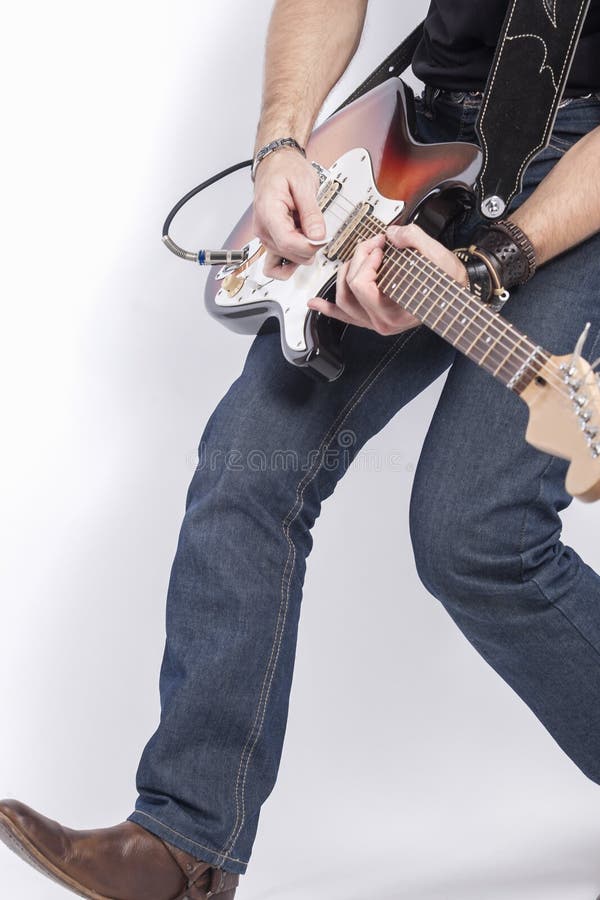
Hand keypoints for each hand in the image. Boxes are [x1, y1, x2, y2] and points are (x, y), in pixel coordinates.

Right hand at [252, 149, 324, 279]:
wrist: (276, 164)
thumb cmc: (286, 169)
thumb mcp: (304, 184)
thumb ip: (311, 213)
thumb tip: (317, 237)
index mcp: (268, 212)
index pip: (287, 243)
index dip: (309, 245)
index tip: (322, 237)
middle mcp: (263, 229)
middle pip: (289, 254)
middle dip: (309, 247)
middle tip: (318, 228)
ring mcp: (266, 236)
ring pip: (287, 259)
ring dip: (303, 249)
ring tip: (307, 228)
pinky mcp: (271, 239)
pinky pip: (281, 260)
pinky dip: (295, 256)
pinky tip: (303, 244)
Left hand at [307, 223, 468, 334]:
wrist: (457, 296)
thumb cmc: (449, 282)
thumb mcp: (437, 257)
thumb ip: (414, 239)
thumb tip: (392, 234)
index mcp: (395, 311)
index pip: (362, 286)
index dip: (367, 260)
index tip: (381, 248)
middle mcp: (382, 322)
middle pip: (348, 289)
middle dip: (357, 260)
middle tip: (373, 246)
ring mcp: (376, 322)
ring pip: (342, 301)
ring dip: (343, 275)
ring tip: (355, 259)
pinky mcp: (373, 318)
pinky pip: (346, 316)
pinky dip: (328, 309)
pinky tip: (315, 303)